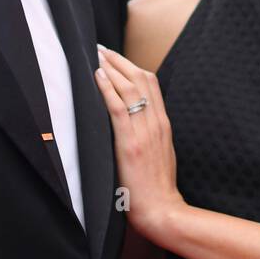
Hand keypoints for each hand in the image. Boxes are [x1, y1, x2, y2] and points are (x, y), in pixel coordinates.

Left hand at [94, 45, 183, 241]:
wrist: (161, 209)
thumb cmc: (157, 188)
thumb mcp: (161, 154)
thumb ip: (151, 134)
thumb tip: (137, 120)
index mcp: (164, 124)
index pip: (151, 83)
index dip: (132, 66)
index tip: (116, 57)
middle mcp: (156, 123)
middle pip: (141, 79)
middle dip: (119, 60)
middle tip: (101, 49)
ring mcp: (145, 132)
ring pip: (130, 88)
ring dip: (111, 68)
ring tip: (96, 56)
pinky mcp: (130, 143)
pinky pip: (118, 109)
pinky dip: (108, 89)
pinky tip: (98, 77)